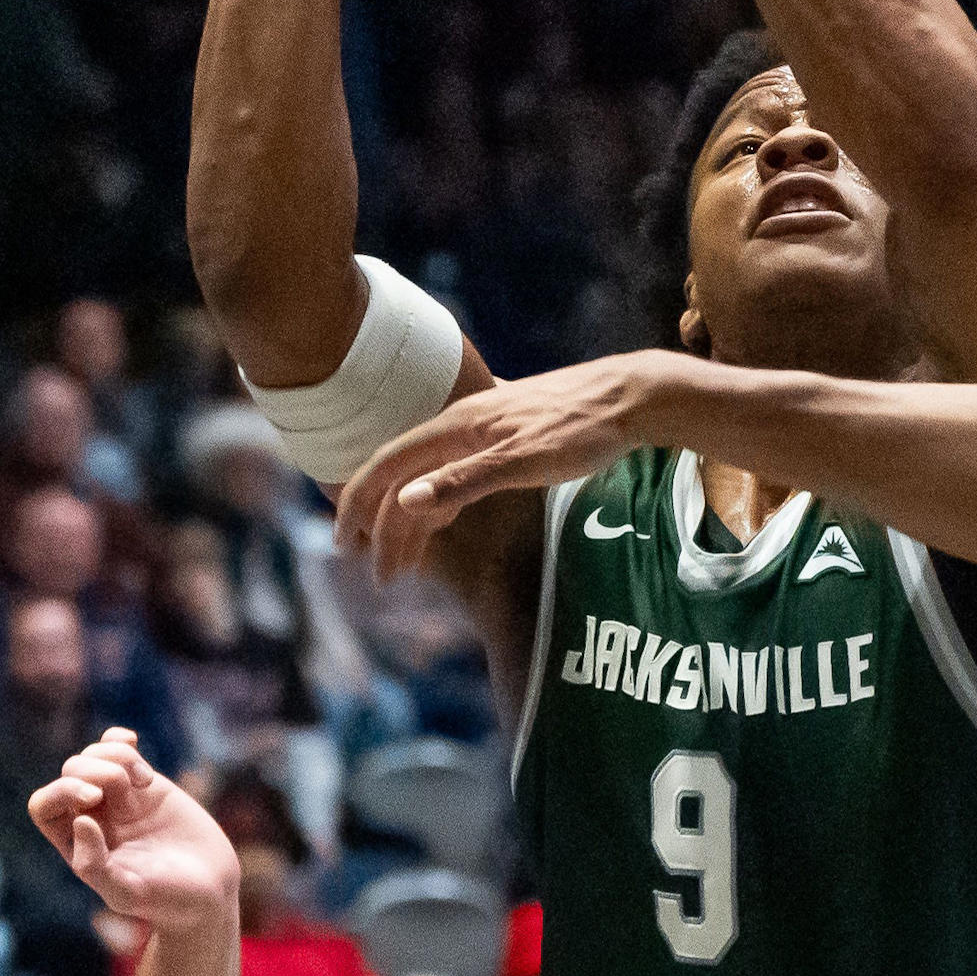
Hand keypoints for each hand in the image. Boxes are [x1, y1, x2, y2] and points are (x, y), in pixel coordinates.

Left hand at [28, 728, 239, 935]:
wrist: (210, 888)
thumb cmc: (167, 898)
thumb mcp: (127, 893)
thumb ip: (95, 866)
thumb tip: (81, 821)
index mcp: (76, 843)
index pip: (45, 806)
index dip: (62, 791)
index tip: (94, 799)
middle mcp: (92, 817)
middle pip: (71, 772)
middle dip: (93, 770)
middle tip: (124, 784)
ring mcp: (118, 798)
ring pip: (95, 755)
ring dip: (116, 756)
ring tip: (145, 780)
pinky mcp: (144, 784)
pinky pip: (118, 748)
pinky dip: (118, 739)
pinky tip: (132, 740)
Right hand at [341, 355, 676, 573]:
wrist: (630, 398)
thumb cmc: (582, 428)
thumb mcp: (524, 460)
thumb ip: (464, 480)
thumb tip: (407, 502)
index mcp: (457, 427)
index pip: (389, 465)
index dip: (361, 504)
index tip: (345, 544)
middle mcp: (461, 428)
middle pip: (404, 479)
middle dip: (384, 528)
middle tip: (378, 577)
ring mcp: (482, 435)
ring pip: (430, 481)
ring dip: (411, 524)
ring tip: (403, 569)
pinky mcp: (503, 443)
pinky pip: (454, 477)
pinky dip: (440, 507)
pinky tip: (438, 525)